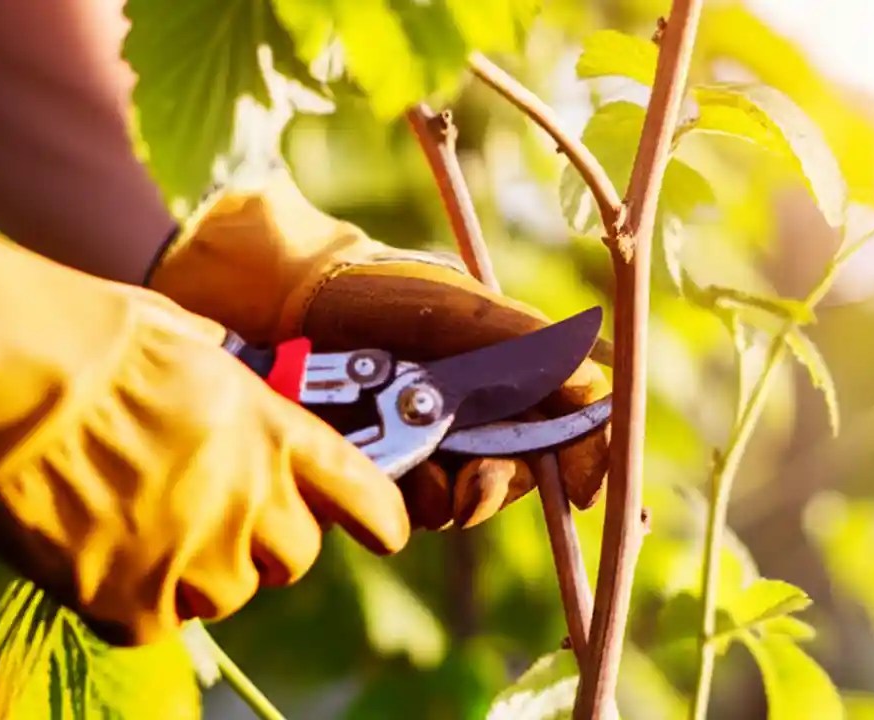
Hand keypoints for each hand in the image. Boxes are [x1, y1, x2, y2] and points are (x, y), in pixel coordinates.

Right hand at [0, 205, 408, 645]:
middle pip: (296, 555)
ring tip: (147, 526)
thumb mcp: (194, 341)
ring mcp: (199, 557)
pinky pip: (160, 621)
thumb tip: (233, 377)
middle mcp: (256, 502)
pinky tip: (105, 555)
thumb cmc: (94, 337)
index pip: (365, 494)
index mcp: (279, 434)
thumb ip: (234, 380)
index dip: (380, 518)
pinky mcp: (136, 602)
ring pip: (230, 593)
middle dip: (268, 540)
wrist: (11, 376)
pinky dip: (139, 599)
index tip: (386, 531)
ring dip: (202, 571)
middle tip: (221, 515)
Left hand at [146, 168, 610, 527]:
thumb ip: (524, 346)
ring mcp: (426, 444)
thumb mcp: (454, 311)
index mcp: (505, 372)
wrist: (282, 305)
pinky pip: (408, 509)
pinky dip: (402, 497)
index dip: (582, 460)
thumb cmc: (373, 292)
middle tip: (472, 485)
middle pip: (517, 475)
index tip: (583, 490)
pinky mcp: (380, 470)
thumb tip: (591, 388)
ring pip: (463, 501)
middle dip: (499, 486)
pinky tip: (382, 468)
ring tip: (417, 468)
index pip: (564, 426)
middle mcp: (472, 413)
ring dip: (448, 495)